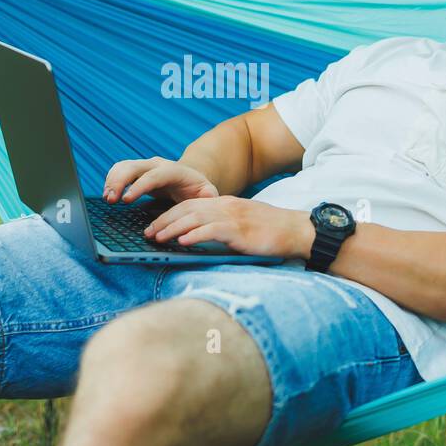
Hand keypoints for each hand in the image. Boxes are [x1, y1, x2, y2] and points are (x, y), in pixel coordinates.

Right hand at [102, 156, 217, 204]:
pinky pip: (119, 171)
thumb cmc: (199, 191)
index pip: (153, 175)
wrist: (191, 180)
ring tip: (107, 199)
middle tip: (111, 200)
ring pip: (123, 166)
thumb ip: (209, 198)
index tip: (126, 200)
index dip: (138, 186)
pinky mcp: (136, 172)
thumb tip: (208, 200)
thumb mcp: (208, 194)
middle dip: (119, 181)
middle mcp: (157, 165)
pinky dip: (110, 181)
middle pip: (134, 166)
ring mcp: (145, 167)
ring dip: (112, 181)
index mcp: (174, 171)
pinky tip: (108, 195)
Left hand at [143, 195, 313, 258]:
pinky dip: (195, 235)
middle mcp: (226, 206)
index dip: (169, 214)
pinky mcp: (240, 230)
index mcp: (225, 204)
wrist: (297, 230)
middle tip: (148, 233)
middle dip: (164, 220)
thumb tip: (199, 239)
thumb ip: (222, 228)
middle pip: (187, 209)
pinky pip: (213, 230)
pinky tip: (183, 241)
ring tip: (158, 238)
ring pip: (195, 218)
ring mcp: (233, 217)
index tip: (154, 226)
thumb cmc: (271, 232)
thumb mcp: (242, 225)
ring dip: (173, 228)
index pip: (190, 205)